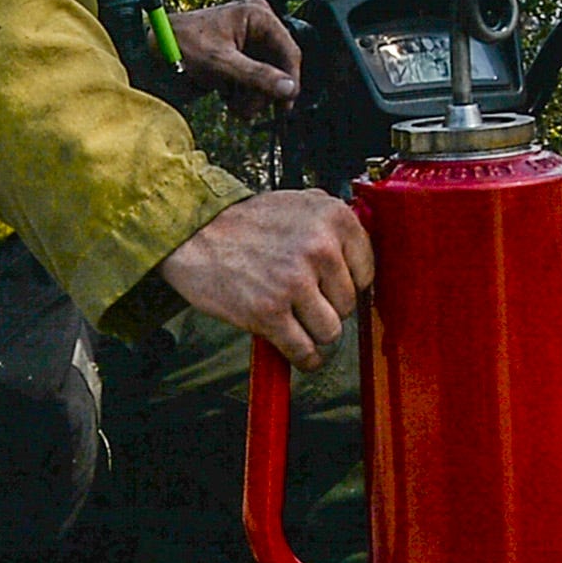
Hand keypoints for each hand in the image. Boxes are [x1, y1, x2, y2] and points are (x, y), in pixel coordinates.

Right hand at [159, 190, 373, 368]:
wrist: (194, 234)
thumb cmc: (246, 221)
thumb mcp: (299, 203)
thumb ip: (333, 225)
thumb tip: (360, 255)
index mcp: (333, 218)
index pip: (367, 271)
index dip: (349, 284)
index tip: (334, 289)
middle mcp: (320, 248)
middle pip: (349, 304)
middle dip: (329, 308)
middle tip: (306, 301)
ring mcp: (295, 282)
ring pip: (331, 331)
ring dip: (316, 334)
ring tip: (300, 324)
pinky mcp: (270, 313)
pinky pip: (304, 350)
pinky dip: (305, 359)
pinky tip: (301, 355)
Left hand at [170, 0, 301, 109]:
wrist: (155, 50)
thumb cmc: (180, 45)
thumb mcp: (220, 63)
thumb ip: (256, 76)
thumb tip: (288, 88)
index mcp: (258, 15)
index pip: (289, 51)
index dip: (289, 80)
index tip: (285, 105)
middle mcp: (260, 25)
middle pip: (281, 67)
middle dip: (263, 92)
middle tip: (243, 108)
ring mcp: (253, 41)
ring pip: (271, 78)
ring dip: (253, 97)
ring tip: (232, 104)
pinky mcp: (245, 56)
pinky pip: (259, 79)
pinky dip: (246, 93)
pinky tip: (229, 96)